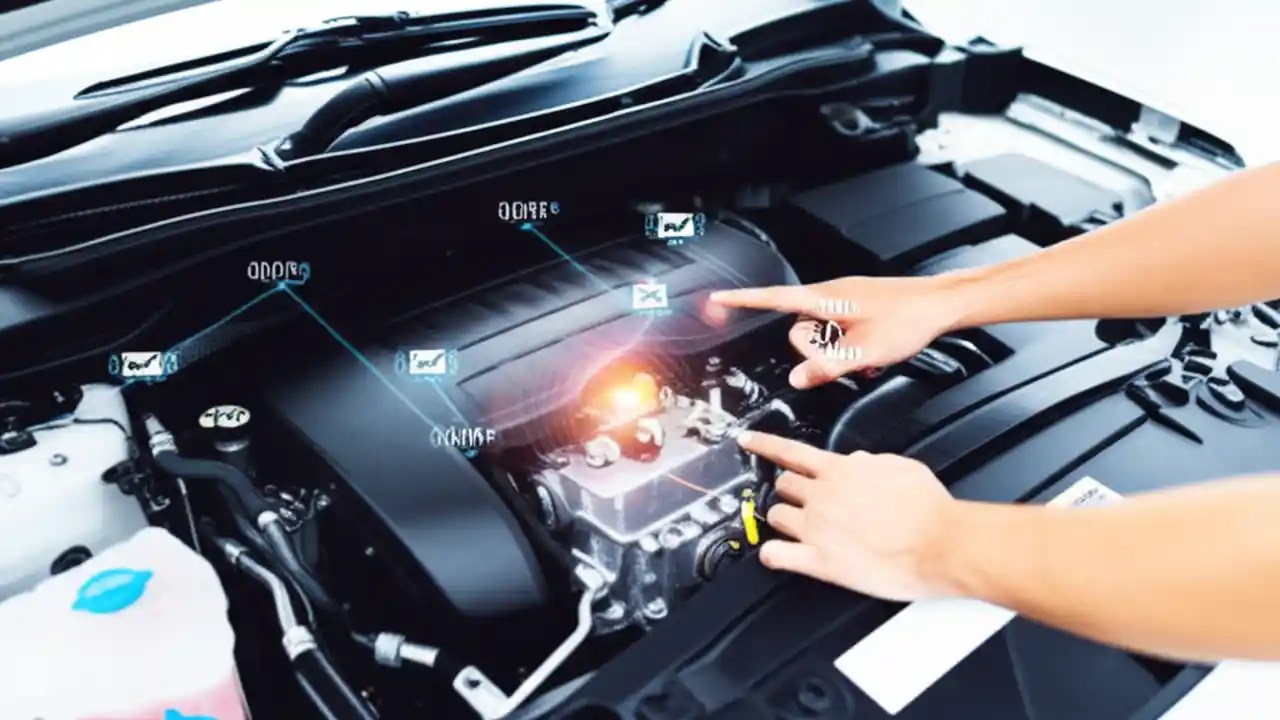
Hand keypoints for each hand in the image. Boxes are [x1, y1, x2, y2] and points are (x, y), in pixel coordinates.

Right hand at [710, 275, 964, 387]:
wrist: (941, 305)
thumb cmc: (908, 319)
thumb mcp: (865, 351)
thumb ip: (827, 367)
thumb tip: (796, 379)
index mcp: (824, 299)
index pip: (772, 299)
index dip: (742, 301)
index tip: (717, 299)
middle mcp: (830, 296)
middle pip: (799, 331)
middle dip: (815, 352)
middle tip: (846, 359)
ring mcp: (844, 301)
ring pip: (820, 335)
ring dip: (836, 351)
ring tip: (866, 355)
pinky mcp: (857, 307)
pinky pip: (838, 332)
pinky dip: (849, 346)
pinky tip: (872, 352)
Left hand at [739, 430, 959, 600]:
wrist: (941, 543)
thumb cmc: (928, 508)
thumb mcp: (898, 466)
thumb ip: (868, 462)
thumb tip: (855, 462)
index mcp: (840, 471)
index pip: (790, 451)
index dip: (763, 444)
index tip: (747, 440)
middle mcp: (822, 496)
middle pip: (782, 485)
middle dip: (789, 490)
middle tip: (803, 499)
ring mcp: (816, 529)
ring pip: (776, 516)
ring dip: (783, 519)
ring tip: (800, 527)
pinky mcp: (820, 561)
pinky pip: (777, 555)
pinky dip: (772, 555)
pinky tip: (776, 555)